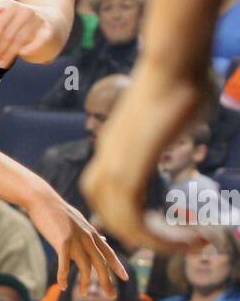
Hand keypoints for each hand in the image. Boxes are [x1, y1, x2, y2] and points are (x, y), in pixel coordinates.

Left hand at [0, 0, 52, 67]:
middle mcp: (26, 11)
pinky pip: (39, 41)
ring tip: (2, 64)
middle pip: (8, 34)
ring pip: (19, 40)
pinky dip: (30, 48)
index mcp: (14, 7)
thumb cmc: (24, 22)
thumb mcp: (10, 14)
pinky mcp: (49, 31)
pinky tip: (22, 54)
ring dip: (9, 54)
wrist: (52, 22)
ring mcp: (38, 20)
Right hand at [25, 189, 126, 294]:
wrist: (43, 199)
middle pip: (101, 264)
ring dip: (85, 282)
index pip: (109, 253)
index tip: (126, 277)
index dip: (118, 266)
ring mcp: (76, 240)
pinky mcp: (62, 242)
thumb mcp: (79, 221)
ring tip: (84, 293)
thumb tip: (102, 239)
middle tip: (112, 296)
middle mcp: (88, 238)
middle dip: (107, 281)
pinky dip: (64, 277)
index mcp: (92, 233)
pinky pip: (64, 265)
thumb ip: (91, 233)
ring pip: (85, 266)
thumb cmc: (58, 210)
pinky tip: (62, 286)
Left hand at [81, 63, 211, 253]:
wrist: (175, 58)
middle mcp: (105, 162)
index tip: (180, 228)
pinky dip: (163, 238)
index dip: (146, 223)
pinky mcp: (124, 172)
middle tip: (191, 242)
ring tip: (196, 242)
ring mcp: (110, 167)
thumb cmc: (186, 78)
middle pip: (117, 220)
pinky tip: (191, 236)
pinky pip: (135, 223)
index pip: (116, 203)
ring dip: (163, 243)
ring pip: (126, 227)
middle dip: (155, 239)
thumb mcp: (178, 117)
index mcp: (113, 150)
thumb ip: (176, 135)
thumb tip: (192, 121)